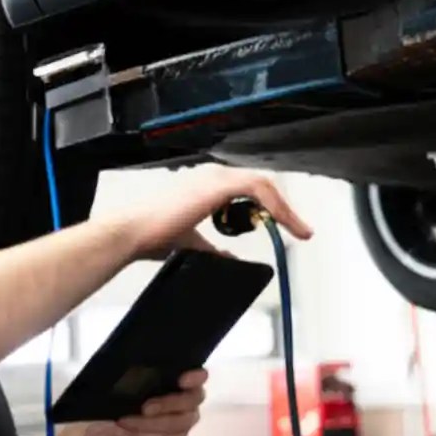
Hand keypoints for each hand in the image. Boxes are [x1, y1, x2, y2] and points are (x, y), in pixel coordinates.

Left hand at [79, 369, 209, 435]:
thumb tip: (136, 362)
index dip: (195, 377)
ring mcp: (185, 420)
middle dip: (167, 404)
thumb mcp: (124, 375)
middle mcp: (190, 398)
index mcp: (181, 376)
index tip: (181, 380)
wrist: (109, 417)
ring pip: (178, 425)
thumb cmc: (120, 390)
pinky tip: (128, 434)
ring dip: (150, 425)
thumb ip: (137, 370)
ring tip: (125, 422)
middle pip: (190, 402)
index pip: (199, 375)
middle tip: (145, 408)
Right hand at [116, 164, 312, 259]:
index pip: (249, 190)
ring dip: (283, 208)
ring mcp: (214, 178)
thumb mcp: (193, 244)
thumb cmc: (154, 236)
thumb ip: (214, 249)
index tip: (287, 226)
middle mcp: (212, 176)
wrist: (135, 233)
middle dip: (282, 208)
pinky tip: (283, 223)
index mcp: (206, 186)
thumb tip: (231, 259)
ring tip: (299, 229)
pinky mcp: (217, 185)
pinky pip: (257, 188)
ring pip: (263, 184)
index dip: (271, 207)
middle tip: (300, 230)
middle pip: (260, 185)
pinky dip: (274, 206)